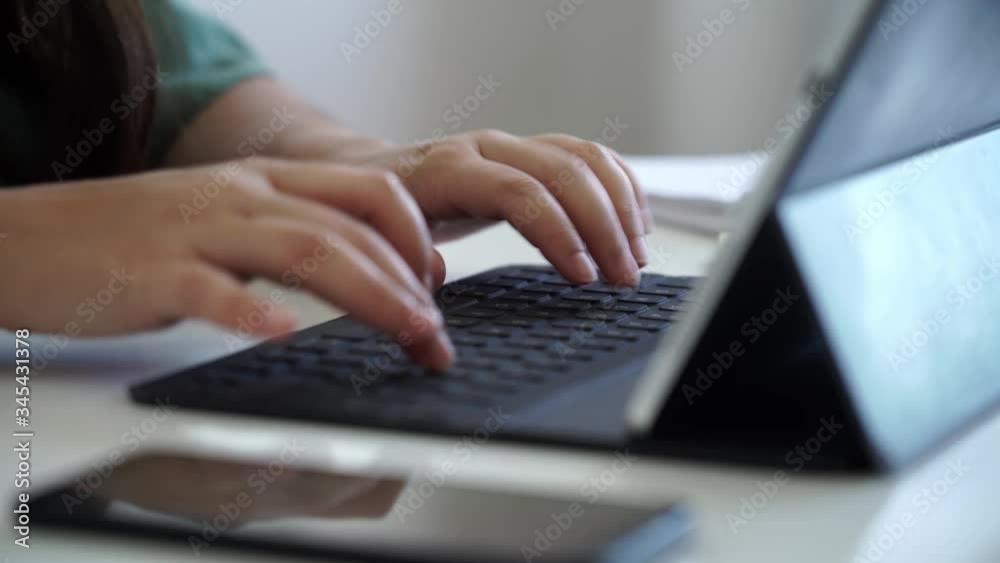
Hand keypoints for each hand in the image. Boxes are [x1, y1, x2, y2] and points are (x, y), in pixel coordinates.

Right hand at [0, 159, 453, 368]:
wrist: (27, 237)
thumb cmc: (137, 237)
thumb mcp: (228, 217)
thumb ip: (295, 232)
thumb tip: (371, 268)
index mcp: (265, 181)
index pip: (369, 191)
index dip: (417, 236)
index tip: (438, 285)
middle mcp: (241, 196)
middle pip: (349, 227)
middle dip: (408, 283)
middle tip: (436, 335)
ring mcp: (196, 231)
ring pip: (302, 249)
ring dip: (368, 294)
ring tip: (407, 333)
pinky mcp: (150, 273)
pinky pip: (207, 287)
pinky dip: (248, 310)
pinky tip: (280, 332)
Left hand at [339, 130, 653, 285]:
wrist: (364, 172)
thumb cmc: (374, 214)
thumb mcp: (379, 241)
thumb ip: (404, 266)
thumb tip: (432, 291)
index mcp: (447, 170)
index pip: (520, 193)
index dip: (559, 234)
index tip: (585, 278)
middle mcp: (485, 149)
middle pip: (564, 173)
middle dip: (603, 228)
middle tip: (623, 278)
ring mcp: (510, 146)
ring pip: (583, 159)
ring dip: (619, 207)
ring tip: (636, 256)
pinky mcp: (528, 151)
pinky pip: (587, 155)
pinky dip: (618, 185)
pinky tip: (636, 220)